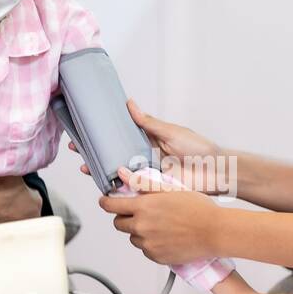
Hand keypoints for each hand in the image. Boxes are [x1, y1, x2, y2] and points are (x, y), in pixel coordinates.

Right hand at [69, 98, 224, 193]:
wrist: (216, 172)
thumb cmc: (199, 149)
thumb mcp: (172, 132)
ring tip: (85, 166)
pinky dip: (117, 187)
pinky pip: (132, 188)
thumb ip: (150, 123)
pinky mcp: (152, 189)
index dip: (104, 134)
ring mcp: (147, 174)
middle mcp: (145, 158)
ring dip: (101, 170)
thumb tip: (130, 104)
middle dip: (95, 152)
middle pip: (115, 155)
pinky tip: (103, 184)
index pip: (121, 136)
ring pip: (119, 172)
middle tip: (76, 148)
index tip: (86, 129)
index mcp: (149, 141)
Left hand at [98, 167, 220, 263]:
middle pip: (118, 224)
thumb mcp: (170, 189)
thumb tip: (125, 175)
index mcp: (144, 207)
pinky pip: (145, 250)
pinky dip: (151, 244)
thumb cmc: (198, 209)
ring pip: (133, 238)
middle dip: (124, 217)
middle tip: (139, 213)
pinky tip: (166, 236)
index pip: (111, 206)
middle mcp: (142, 226)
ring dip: (139, 231)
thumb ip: (144, 182)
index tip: (106, 201)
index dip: (106, 202)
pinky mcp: (156, 257)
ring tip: (159, 225)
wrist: (215, 232)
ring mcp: (148, 244)